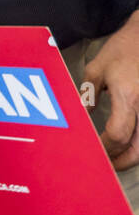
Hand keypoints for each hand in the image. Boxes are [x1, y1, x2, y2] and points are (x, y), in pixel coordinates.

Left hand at [82, 25, 138, 170]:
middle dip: (123, 161)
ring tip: (118, 156)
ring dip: (133, 154)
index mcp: (128, 96)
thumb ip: (88, 94)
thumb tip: (81, 116)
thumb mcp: (98, 68)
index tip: (95, 150)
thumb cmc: (125, 49)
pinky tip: (130, 141)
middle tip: (109, 165)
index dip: (106, 147)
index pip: (118, 134)